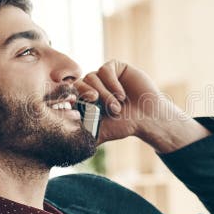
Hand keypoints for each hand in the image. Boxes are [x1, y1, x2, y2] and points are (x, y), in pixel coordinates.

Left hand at [74, 60, 208, 151]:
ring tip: (116, 106)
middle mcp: (92, 86)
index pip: (70, 93)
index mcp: (85, 99)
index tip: (73, 104)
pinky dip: (111, 82)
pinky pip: (105, 70)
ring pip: (92, 77)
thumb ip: (84, 135)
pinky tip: (121, 94)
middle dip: (85, 93)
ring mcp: (103, 76)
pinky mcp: (114, 68)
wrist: (147, 117)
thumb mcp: (100, 132)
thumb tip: (65, 146)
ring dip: (104, 93)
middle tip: (94, 101)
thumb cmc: (124, 125)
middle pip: (79, 83)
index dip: (70, 97)